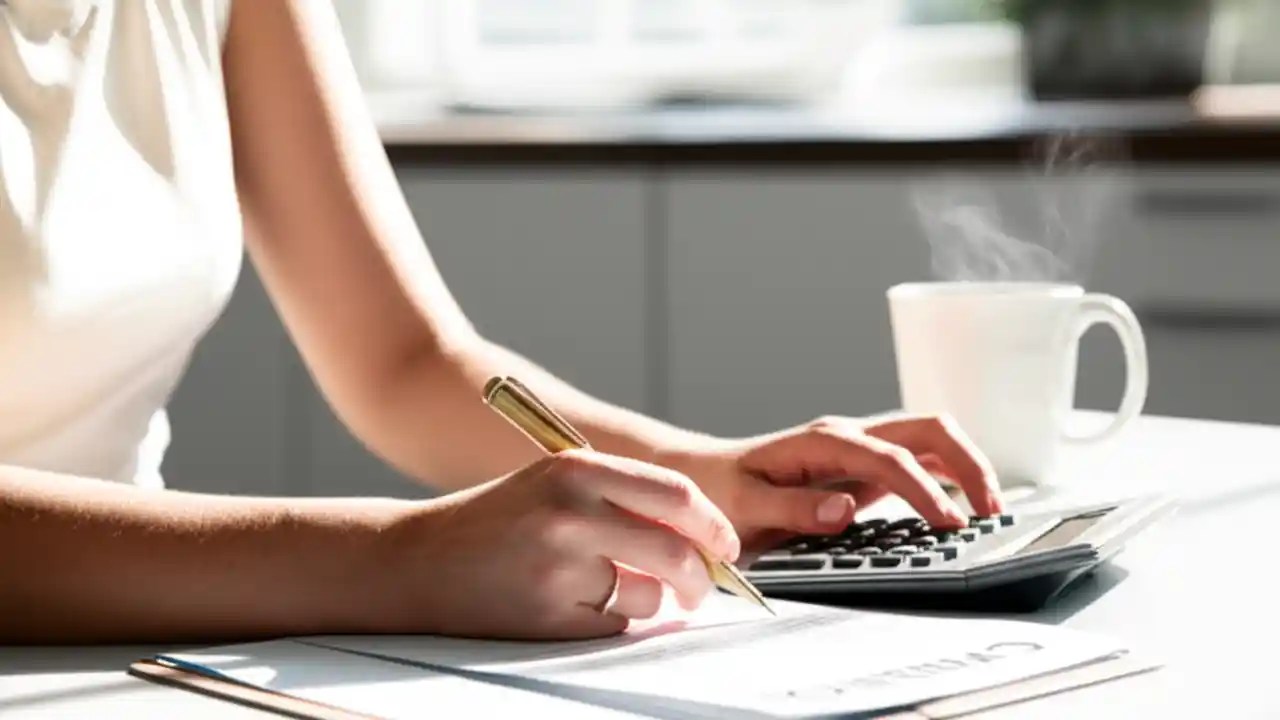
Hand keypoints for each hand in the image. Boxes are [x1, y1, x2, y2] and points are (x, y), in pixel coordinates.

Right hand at [368, 450, 739, 639]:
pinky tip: (567, 604)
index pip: (677, 496)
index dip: (713, 526)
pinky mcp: (549, 614)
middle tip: (700, 589)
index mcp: (578, 470)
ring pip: (649, 596)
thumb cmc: (496, 520)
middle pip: (677, 553)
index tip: (726, 546)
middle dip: (701, 580)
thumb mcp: (556, 483)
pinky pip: (613, 625)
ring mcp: (560, 566)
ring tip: (601, 587)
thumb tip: (702, 539)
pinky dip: (608, 621)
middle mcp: (571, 512)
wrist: (417, 559)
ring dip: (645, 601)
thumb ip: (623, 499)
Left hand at [666, 414, 1003, 552]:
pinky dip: (950, 477)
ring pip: (932, 438)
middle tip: (991, 511)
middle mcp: (848, 435)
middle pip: (928, 429)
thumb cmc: (722, 493)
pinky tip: (962, 508)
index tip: (949, 524)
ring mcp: (860, 447)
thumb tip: (844, 509)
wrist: (705, 477)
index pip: (889, 458)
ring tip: (990, 512)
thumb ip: (793, 507)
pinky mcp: (866, 465)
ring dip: (967, 466)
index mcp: (821, 442)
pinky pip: (921, 460)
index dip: (925, 490)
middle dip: (969, 463)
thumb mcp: (745, 506)